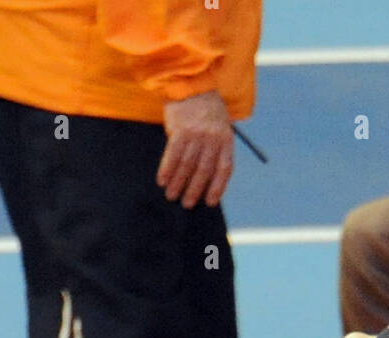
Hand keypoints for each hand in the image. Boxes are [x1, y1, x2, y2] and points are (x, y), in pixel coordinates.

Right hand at [158, 90, 233, 208]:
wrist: (191, 82)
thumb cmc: (206, 108)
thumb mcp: (220, 126)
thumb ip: (216, 148)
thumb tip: (207, 177)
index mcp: (225, 139)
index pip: (224, 169)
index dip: (217, 188)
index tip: (209, 202)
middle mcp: (212, 138)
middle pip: (204, 171)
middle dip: (194, 190)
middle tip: (186, 204)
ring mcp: (196, 134)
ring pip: (187, 166)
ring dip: (178, 183)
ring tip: (172, 196)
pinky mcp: (179, 129)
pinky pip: (172, 155)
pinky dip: (167, 170)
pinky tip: (162, 181)